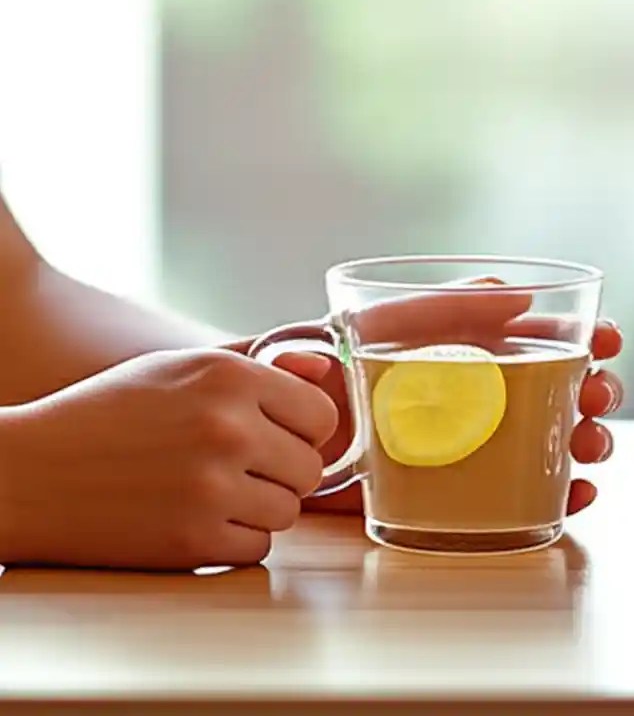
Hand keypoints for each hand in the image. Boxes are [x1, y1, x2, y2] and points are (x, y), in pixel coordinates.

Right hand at [0, 349, 337, 568]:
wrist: (28, 474)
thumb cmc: (108, 414)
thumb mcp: (178, 370)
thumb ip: (258, 364)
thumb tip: (325, 369)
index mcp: (229, 378)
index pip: (322, 417)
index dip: (301, 431)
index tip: (274, 436)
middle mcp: (228, 428)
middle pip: (310, 469)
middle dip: (281, 473)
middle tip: (235, 468)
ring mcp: (212, 487)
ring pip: (289, 511)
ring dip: (258, 508)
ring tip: (209, 492)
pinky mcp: (194, 540)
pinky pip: (258, 547)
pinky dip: (233, 540)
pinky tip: (193, 518)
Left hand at [290, 287, 623, 515]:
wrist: (260, 426)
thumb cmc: (299, 366)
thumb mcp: (336, 334)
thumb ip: (381, 322)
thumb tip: (451, 312)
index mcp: (457, 338)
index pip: (535, 328)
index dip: (581, 330)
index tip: (609, 339)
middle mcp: (476, 385)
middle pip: (558, 383)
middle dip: (594, 387)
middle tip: (598, 395)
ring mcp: (472, 437)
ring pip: (553, 433)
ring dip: (587, 436)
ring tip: (592, 445)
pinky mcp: (458, 485)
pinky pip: (524, 488)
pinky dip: (560, 491)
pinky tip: (578, 493)